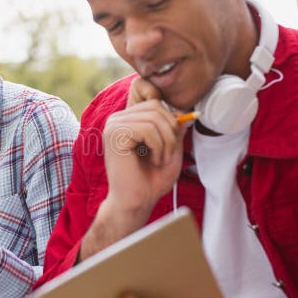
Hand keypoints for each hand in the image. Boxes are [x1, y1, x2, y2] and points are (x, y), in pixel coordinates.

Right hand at [104, 78, 184, 211]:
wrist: (136, 201)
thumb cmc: (151, 179)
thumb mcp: (170, 148)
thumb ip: (174, 129)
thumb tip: (183, 112)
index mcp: (128, 119)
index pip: (151, 96)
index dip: (166, 110)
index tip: (175, 132)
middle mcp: (118, 118)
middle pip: (156, 106)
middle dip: (171, 131)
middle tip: (167, 154)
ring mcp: (114, 125)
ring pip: (154, 118)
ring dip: (166, 142)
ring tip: (160, 159)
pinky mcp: (114, 134)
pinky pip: (147, 129)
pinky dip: (158, 146)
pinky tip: (152, 160)